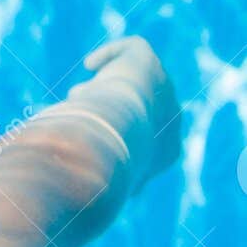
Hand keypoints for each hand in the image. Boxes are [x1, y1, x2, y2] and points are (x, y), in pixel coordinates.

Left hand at [79, 37, 181, 195]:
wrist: (118, 132)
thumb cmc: (105, 163)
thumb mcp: (98, 184)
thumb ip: (92, 187)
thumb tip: (77, 195)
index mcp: (166, 152)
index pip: (144, 144)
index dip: (115, 139)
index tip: (90, 142)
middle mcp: (171, 119)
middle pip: (137, 111)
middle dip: (107, 112)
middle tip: (80, 115)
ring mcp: (163, 88)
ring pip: (135, 83)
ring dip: (104, 88)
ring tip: (76, 94)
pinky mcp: (148, 62)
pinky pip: (135, 51)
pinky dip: (112, 54)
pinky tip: (88, 64)